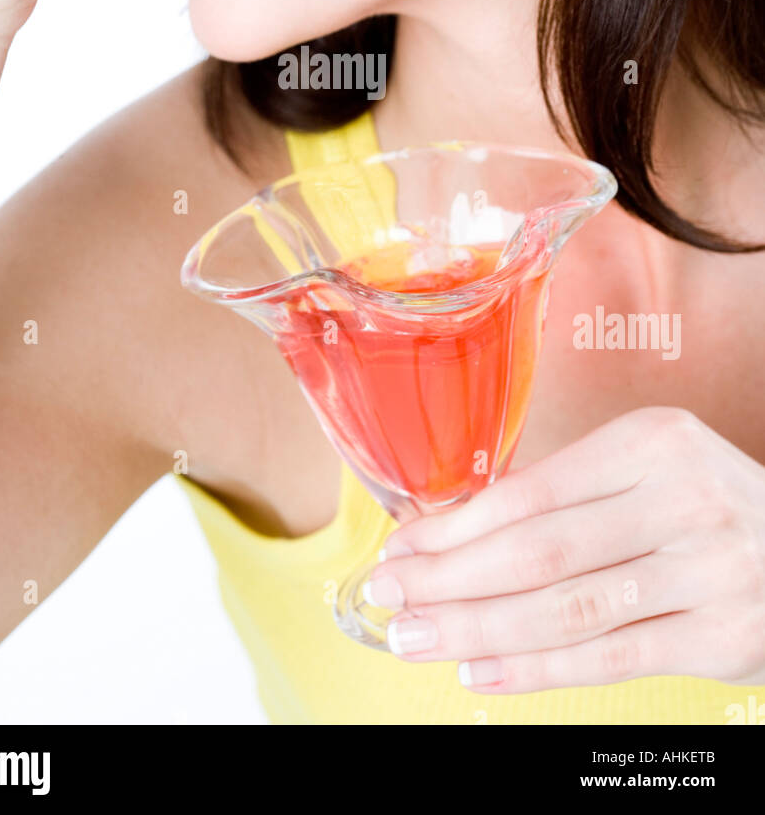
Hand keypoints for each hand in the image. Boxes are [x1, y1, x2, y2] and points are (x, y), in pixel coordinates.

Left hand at [365, 407, 764, 691]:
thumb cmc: (707, 506)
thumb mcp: (651, 468)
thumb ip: (569, 490)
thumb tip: (457, 523)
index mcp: (653, 442)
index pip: (530, 493)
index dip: (453, 529)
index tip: (401, 550)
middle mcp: (683, 500)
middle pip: (538, 553)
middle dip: (448, 581)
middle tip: (390, 599)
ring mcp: (707, 572)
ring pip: (565, 610)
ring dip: (477, 628)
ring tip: (417, 638)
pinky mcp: (722, 638)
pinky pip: (609, 658)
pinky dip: (535, 669)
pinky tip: (481, 670)